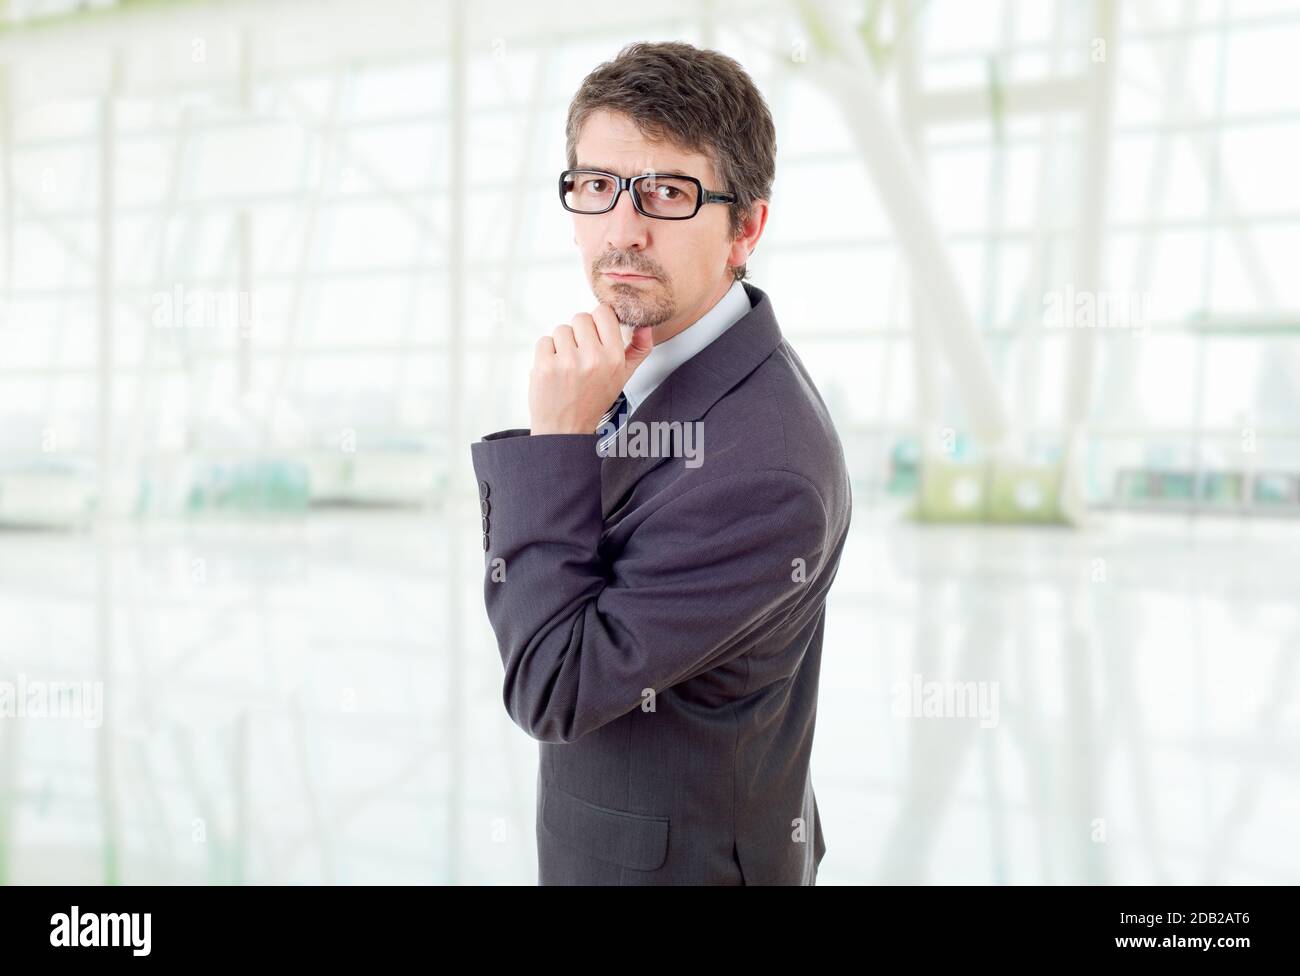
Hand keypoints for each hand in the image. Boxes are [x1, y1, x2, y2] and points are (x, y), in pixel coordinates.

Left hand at [529, 303, 653, 434]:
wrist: (565, 429)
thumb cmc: (593, 401)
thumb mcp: (623, 377)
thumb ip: (638, 350)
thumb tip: (644, 326)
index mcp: (613, 358)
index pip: (603, 312)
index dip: (598, 321)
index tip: (595, 334)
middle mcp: (592, 358)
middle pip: (581, 318)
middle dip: (579, 333)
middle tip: (580, 354)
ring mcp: (567, 361)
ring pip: (561, 329)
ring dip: (562, 344)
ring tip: (567, 364)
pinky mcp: (545, 365)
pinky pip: (544, 341)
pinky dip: (547, 352)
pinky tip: (554, 369)